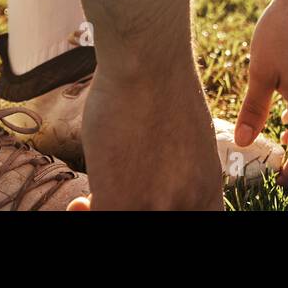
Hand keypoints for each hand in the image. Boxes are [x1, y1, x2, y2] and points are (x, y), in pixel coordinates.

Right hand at [72, 65, 222, 209]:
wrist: (149, 62)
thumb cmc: (163, 89)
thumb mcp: (188, 142)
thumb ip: (179, 174)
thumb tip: (157, 187)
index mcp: (208, 188)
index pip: (200, 224)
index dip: (170, 214)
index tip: (147, 204)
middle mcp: (188, 203)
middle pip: (166, 225)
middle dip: (133, 212)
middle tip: (120, 201)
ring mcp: (158, 207)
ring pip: (130, 223)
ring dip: (107, 213)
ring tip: (91, 204)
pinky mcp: (123, 203)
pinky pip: (100, 222)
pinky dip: (86, 214)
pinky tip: (80, 202)